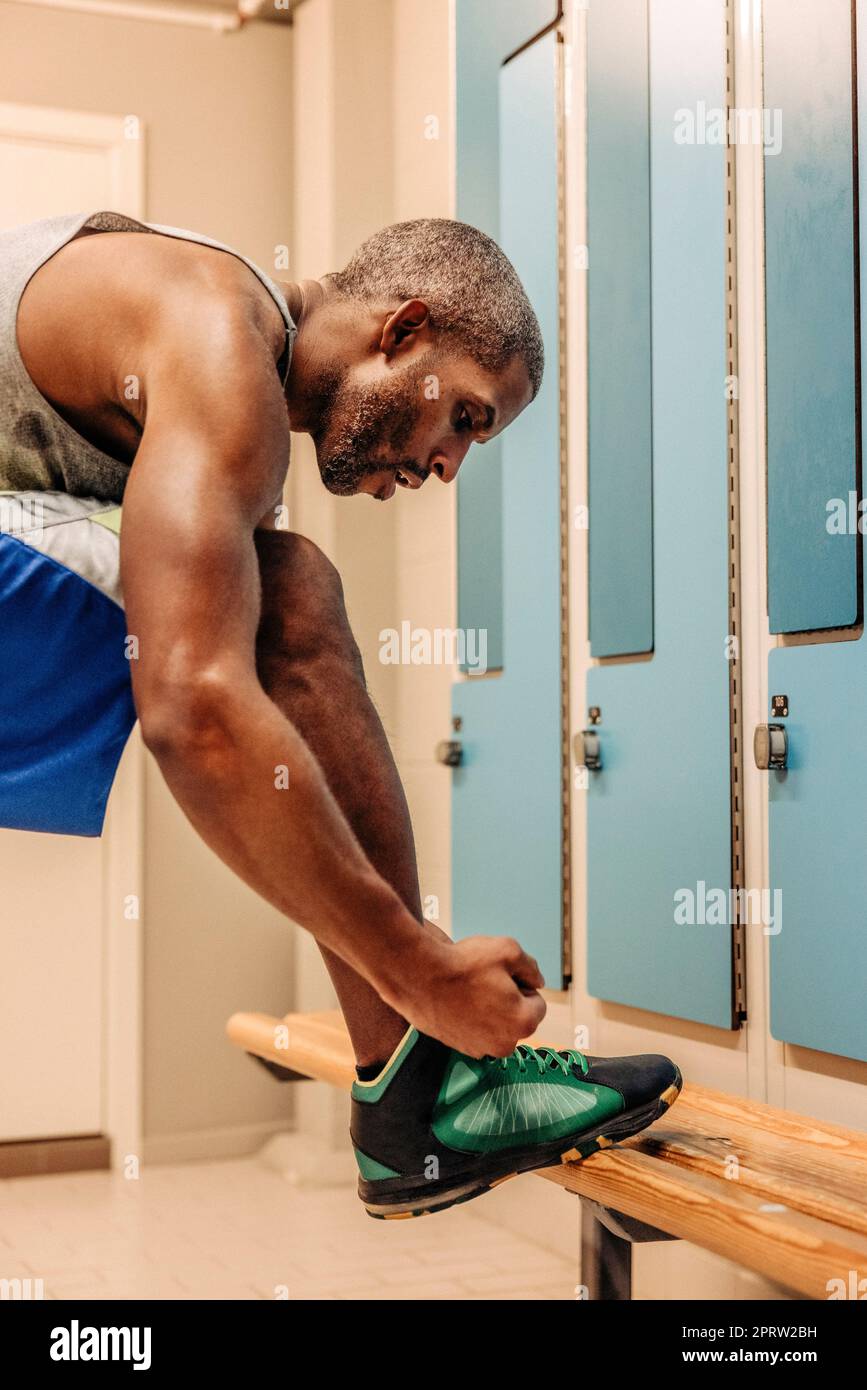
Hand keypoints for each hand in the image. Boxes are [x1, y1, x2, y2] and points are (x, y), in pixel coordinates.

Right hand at [385, 934, 546, 1057]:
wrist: (419, 976)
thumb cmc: (464, 964)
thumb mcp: (508, 950)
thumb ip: (531, 967)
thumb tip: (536, 981)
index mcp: (524, 1023)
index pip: (538, 1003)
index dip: (522, 985)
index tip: (501, 976)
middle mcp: (505, 1044)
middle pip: (517, 1017)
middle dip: (508, 1001)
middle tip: (485, 981)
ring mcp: (480, 1049)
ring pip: (496, 1025)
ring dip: (489, 1011)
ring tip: (469, 990)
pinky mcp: (460, 1048)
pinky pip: (476, 1031)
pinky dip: (471, 1019)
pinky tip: (457, 1001)